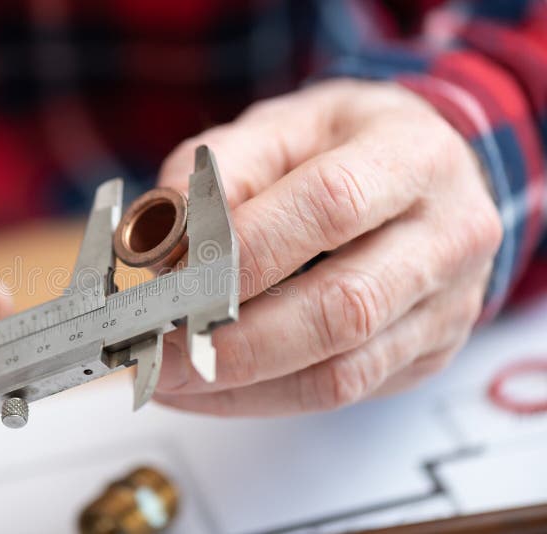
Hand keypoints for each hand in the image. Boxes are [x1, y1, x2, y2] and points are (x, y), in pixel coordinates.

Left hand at [154, 79, 501, 414]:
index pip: (329, 205)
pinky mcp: (428, 352)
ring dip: (241, 385)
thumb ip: (221, 171)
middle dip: (233, 341)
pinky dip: (262, 399)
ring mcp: (447, 305)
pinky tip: (209, 388)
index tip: (169, 281)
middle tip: (157, 352)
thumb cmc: (342, 147)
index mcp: (412, 156)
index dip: (245, 252)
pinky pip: (342, 394)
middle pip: (342, 307)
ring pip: (342, 371)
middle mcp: (448, 235)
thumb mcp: (281, 127)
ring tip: (172, 377)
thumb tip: (161, 243)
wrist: (429, 173)